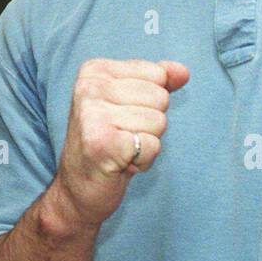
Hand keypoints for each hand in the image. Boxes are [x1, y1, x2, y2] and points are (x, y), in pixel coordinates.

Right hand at [53, 58, 188, 228]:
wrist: (78, 189)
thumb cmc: (108, 143)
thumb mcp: (131, 104)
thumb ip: (158, 83)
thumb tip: (184, 72)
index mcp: (95, 71)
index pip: (157, 74)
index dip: (149, 102)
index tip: (123, 117)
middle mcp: (89, 87)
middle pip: (160, 97)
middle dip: (150, 124)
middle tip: (122, 136)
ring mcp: (92, 114)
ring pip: (158, 122)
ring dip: (146, 143)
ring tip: (121, 150)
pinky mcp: (101, 143)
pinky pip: (152, 145)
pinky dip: (144, 160)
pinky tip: (121, 163)